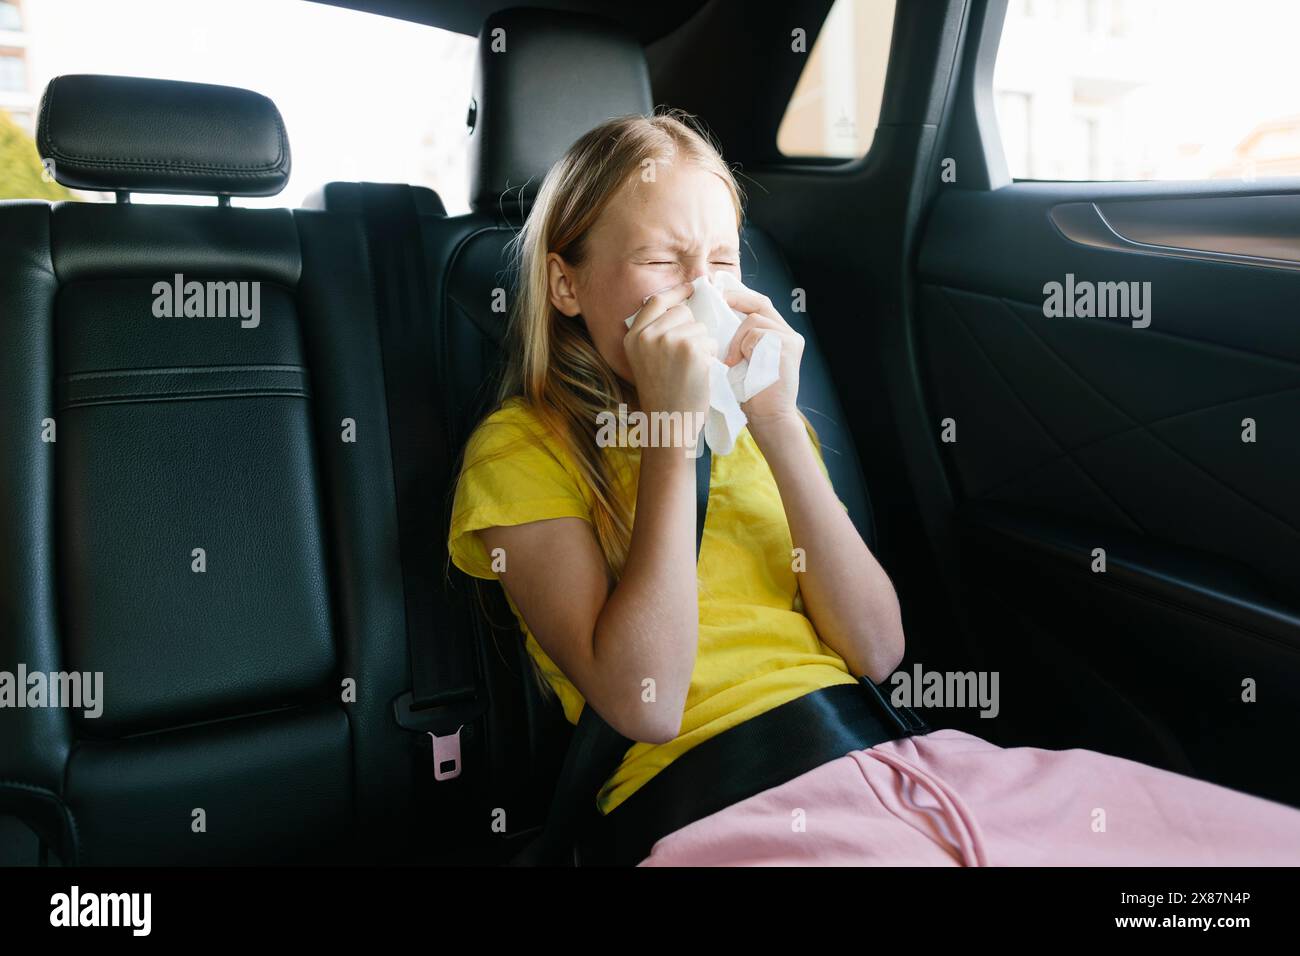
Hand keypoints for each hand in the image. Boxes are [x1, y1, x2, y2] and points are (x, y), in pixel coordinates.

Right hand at [623, 281, 716, 427]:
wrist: (669, 422)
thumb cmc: (661, 393)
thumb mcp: (643, 359)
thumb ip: (653, 333)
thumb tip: (679, 304)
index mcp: (633, 336)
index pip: (656, 301)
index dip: (675, 292)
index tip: (690, 288)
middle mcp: (648, 335)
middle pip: (682, 311)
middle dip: (690, 328)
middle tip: (684, 357)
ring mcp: (670, 341)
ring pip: (698, 326)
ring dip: (701, 344)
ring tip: (689, 368)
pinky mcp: (691, 350)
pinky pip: (709, 340)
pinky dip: (709, 355)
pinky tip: (698, 373)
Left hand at [719, 286, 804, 434]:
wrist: (768, 418)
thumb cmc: (749, 394)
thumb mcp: (740, 359)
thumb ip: (736, 339)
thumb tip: (710, 316)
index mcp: (777, 334)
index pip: (758, 304)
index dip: (737, 295)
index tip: (715, 293)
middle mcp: (788, 333)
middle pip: (760, 302)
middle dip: (734, 299)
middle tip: (714, 301)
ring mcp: (790, 339)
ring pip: (754, 319)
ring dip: (736, 339)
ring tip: (731, 360)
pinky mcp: (788, 346)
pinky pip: (757, 333)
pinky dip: (742, 347)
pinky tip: (738, 364)